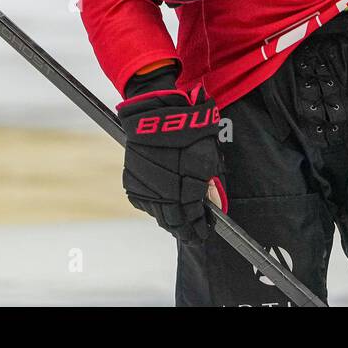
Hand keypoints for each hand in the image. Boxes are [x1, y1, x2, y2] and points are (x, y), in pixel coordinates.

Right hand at [117, 64, 226, 243]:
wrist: (156, 113)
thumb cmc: (188, 131)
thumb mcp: (209, 156)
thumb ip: (211, 185)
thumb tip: (214, 206)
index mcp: (187, 188)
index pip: (193, 220)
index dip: (199, 229)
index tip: (203, 233)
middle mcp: (164, 194)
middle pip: (174, 223)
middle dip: (184, 230)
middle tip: (192, 234)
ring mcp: (146, 190)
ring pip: (159, 215)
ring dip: (170, 219)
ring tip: (179, 219)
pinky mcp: (132, 183)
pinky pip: (146, 203)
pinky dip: (155, 205)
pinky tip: (164, 201)